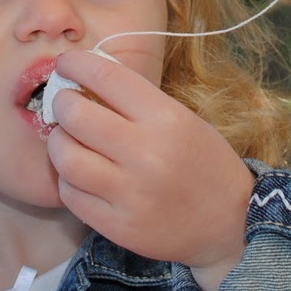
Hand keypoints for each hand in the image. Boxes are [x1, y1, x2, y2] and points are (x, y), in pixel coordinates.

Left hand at [46, 49, 252, 290]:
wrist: (232, 222)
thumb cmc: (203, 162)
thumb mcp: (182, 119)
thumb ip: (136, 101)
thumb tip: (84, 80)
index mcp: (166, 118)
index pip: (106, 77)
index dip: (75, 64)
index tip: (65, 63)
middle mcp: (147, 154)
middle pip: (75, 115)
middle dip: (61, 103)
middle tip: (65, 105)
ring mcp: (131, 194)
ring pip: (65, 158)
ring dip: (58, 143)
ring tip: (67, 141)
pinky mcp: (119, 227)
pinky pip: (71, 195)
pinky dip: (67, 180)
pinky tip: (80, 175)